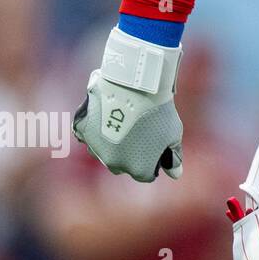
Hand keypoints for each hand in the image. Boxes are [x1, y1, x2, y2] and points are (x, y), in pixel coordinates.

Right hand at [72, 28, 183, 182]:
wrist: (138, 85)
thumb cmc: (159, 111)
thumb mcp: (173, 135)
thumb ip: (173, 157)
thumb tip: (176, 174)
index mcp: (138, 169)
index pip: (145, 174)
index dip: (151, 160)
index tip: (154, 144)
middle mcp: (113, 163)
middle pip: (121, 164)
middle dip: (129, 153)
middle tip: (138, 131)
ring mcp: (95, 148)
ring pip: (103, 150)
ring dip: (111, 141)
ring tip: (124, 119)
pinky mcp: (83, 130)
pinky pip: (88, 134)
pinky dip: (95, 127)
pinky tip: (107, 114)